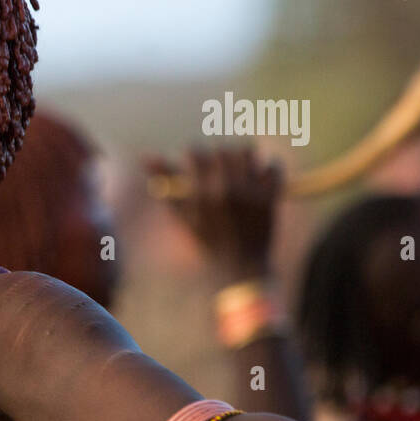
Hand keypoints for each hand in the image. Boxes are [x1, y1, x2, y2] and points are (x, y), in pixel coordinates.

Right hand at [143, 147, 282, 282]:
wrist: (240, 271)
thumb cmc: (205, 243)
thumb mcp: (180, 216)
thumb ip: (163, 183)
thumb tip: (145, 155)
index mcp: (203, 194)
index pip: (196, 153)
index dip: (191, 155)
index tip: (191, 162)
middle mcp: (229, 189)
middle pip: (222, 149)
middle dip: (215, 155)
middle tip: (214, 166)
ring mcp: (253, 192)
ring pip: (248, 151)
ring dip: (240, 155)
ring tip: (235, 168)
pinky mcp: (272, 197)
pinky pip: (274, 167)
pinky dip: (267, 167)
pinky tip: (258, 177)